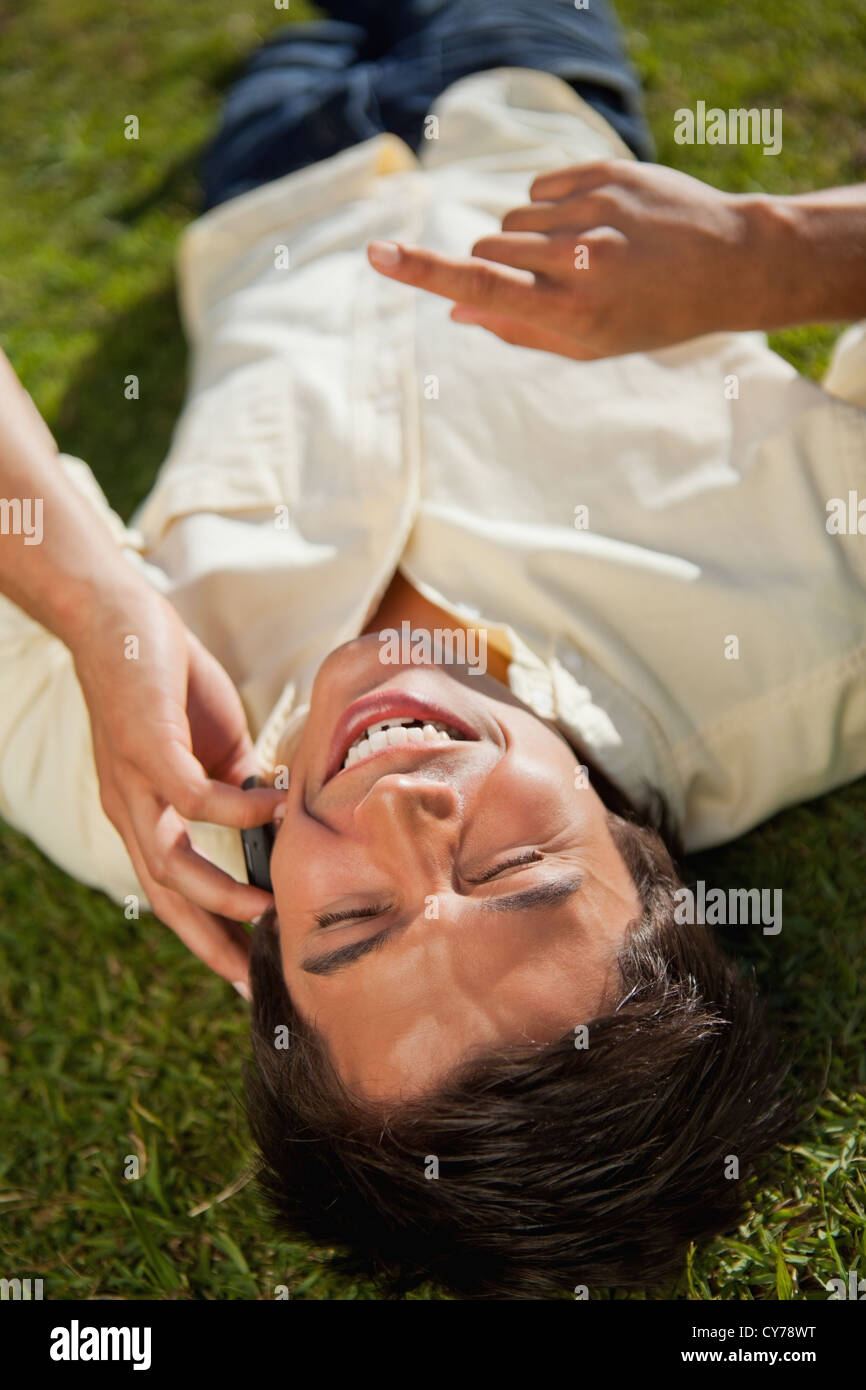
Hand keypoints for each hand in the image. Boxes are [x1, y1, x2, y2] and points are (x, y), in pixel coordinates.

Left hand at [70, 579, 283, 988]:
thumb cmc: (169, 683)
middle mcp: (133, 810)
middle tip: (252, 978)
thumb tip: (282, 819)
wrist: (124, 620)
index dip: (208, 936)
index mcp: (147, 815)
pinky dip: (235, 812)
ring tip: (267, 906)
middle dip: (209, 943)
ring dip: (220, 893)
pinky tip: (271, 811)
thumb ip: (239, 788)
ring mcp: (136, 782)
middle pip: (166, 898)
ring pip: (172, 861)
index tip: (247, 974)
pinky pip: (192, 798)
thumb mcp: (214, 749)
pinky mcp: (148, 746)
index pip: (174, 892)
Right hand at [368, 160, 775, 359]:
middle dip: (496, 265)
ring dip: (525, 237)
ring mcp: (594, 211)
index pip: (481, 286)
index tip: (377, 254)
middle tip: (544, 282)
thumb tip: (457, 308)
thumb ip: (518, 329)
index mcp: (571, 312)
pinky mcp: (605, 173)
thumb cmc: (651, 317)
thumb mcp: (588, 344)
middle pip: (488, 249)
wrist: (729, 263)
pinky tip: (591, 225)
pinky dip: (549, 207)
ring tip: (579, 254)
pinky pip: (539, 186)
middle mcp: (579, 260)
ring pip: (512, 218)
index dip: (422, 272)